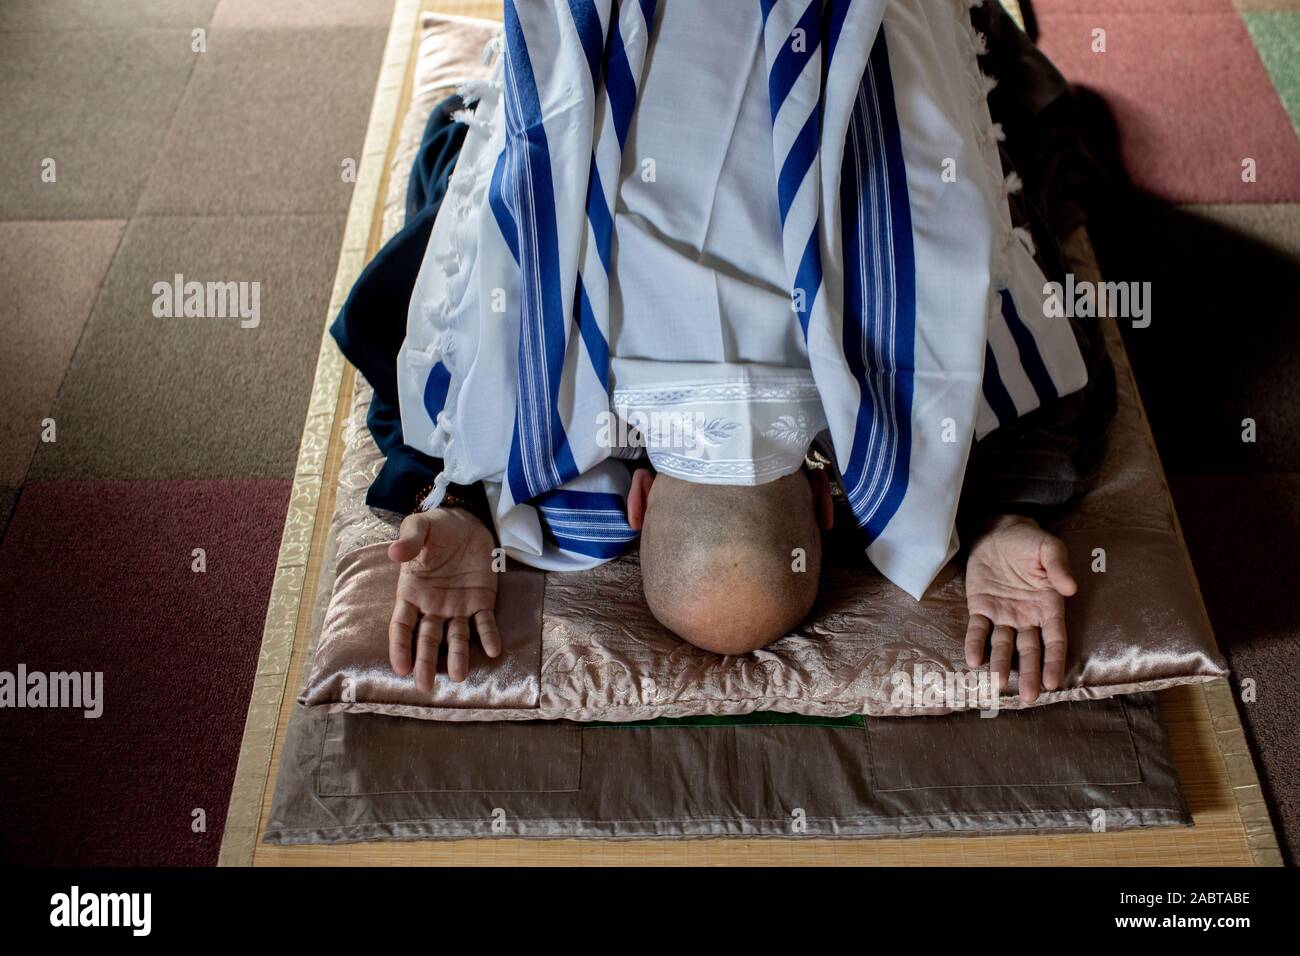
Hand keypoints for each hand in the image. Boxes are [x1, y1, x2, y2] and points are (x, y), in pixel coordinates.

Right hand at [388, 507, 500, 688]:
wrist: (468, 520)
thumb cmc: (437, 527)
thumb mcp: (419, 527)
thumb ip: (408, 540)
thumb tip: (393, 553)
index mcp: (412, 593)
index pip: (402, 626)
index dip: (400, 647)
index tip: (400, 669)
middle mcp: (433, 607)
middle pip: (427, 639)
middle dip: (425, 662)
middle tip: (425, 686)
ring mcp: (458, 607)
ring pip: (456, 637)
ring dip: (457, 656)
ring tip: (460, 675)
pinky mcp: (482, 601)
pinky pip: (485, 622)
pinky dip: (489, 636)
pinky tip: (494, 649)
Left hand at [963, 515, 1077, 702]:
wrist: (998, 532)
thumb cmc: (1028, 542)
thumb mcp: (1048, 548)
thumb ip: (1058, 567)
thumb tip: (1070, 588)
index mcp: (1049, 606)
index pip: (1054, 640)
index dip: (1053, 661)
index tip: (1051, 683)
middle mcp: (1027, 617)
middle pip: (1029, 650)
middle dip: (1029, 673)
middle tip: (1027, 696)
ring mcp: (1003, 615)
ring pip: (1003, 645)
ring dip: (1000, 665)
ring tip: (997, 685)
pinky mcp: (981, 608)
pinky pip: (977, 629)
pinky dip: (974, 644)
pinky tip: (972, 660)